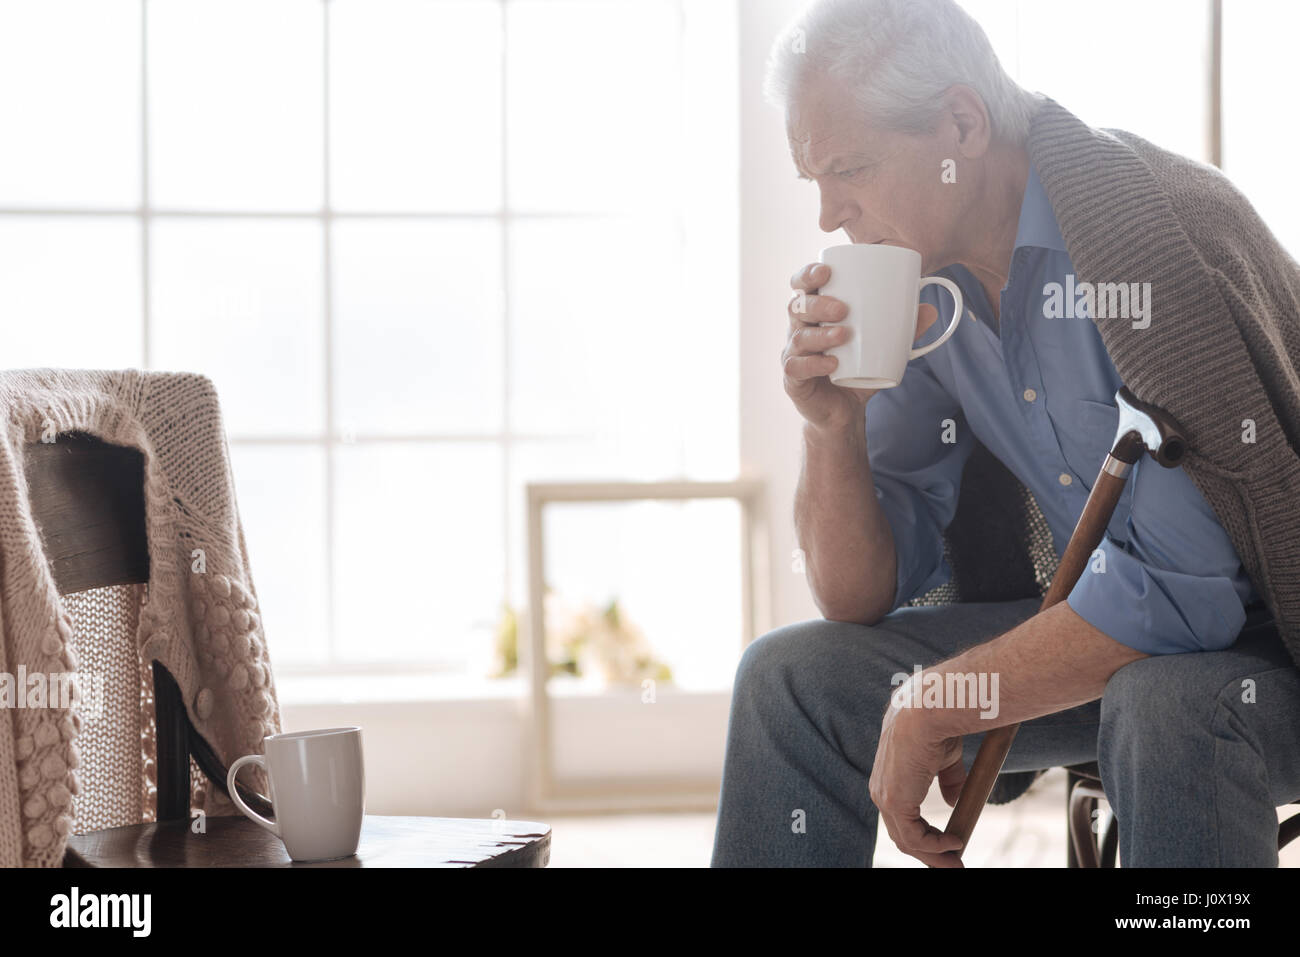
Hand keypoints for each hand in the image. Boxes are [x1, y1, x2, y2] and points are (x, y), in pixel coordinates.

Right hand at [782, 262, 938, 433]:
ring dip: (820, 334)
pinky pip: (796, 367)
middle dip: (817, 304)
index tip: (826, 271)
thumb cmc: (856, 372)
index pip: (803, 287)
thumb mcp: (882, 349)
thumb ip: (903, 330)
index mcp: (815, 315)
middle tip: (842, 308)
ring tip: (843, 334)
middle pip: (796, 307)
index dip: (808, 275)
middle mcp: (799, 331)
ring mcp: (794, 355)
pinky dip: (814, 364)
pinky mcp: (793, 380)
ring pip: (798, 337)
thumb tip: (930, 309)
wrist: (843, 412)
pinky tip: (832, 363)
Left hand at [869, 681, 966, 867]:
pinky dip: (935, 847)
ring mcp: (885, 797)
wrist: (931, 710)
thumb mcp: (945, 756)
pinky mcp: (895, 802)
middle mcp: (882, 789)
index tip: (949, 844)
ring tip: (956, 863)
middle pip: (902, 832)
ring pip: (907, 840)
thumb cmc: (939, 725)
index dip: (925, 833)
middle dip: (929, 853)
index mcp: (890, 777)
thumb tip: (953, 802)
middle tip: (954, 864)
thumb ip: (947, 779)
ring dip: (933, 856)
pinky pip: (914, 838)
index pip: (902, 815)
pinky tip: (954, 843)